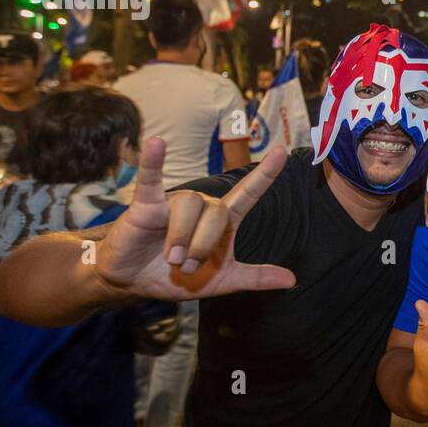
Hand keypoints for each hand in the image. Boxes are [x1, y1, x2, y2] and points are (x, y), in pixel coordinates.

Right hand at [89, 136, 295, 302]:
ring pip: (190, 207)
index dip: (265, 175)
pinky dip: (153, 161)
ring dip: (181, 239)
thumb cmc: (177, 275)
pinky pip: (151, 179)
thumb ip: (255, 277)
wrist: (134, 283)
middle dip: (203, 246)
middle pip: (217, 214)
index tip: (282, 152)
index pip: (247, 194)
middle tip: (186, 266)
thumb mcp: (222, 280)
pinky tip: (156, 143)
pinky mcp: (146, 204)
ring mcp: (174, 202)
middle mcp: (201, 206)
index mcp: (222, 221)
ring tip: (171, 259)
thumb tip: (292, 279)